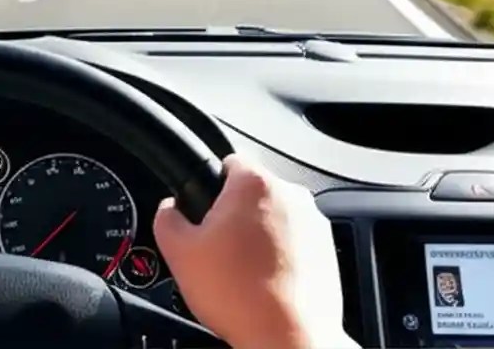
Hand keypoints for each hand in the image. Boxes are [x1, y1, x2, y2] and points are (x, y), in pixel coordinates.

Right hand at [154, 155, 353, 348]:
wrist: (287, 337)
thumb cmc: (240, 295)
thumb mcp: (178, 252)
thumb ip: (166, 217)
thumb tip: (169, 210)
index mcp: (254, 183)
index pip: (226, 162)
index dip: (207, 187)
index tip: (203, 212)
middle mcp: (292, 195)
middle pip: (252, 193)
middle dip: (234, 215)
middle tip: (217, 249)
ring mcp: (315, 223)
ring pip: (276, 219)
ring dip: (259, 236)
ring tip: (242, 272)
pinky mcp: (327, 250)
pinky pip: (297, 243)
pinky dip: (282, 257)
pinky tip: (264, 282)